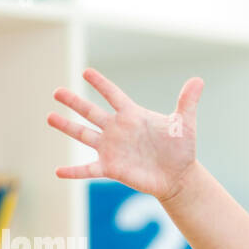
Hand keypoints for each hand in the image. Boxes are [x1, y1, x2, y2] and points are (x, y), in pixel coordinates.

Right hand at [47, 67, 202, 202]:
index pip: (113, 95)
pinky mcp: (111, 168)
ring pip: (83, 135)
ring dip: (66, 127)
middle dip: (74, 102)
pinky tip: (58, 172)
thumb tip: (199, 80)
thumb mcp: (184, 124)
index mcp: (132, 115)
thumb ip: (187, 102)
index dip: (101, 84)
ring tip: (49, 117)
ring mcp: (111, 148)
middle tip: (57, 91)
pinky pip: (88, 170)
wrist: (179, 176)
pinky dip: (73, 172)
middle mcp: (117, 129)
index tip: (87, 72)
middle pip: (90, 112)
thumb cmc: (180, 149)